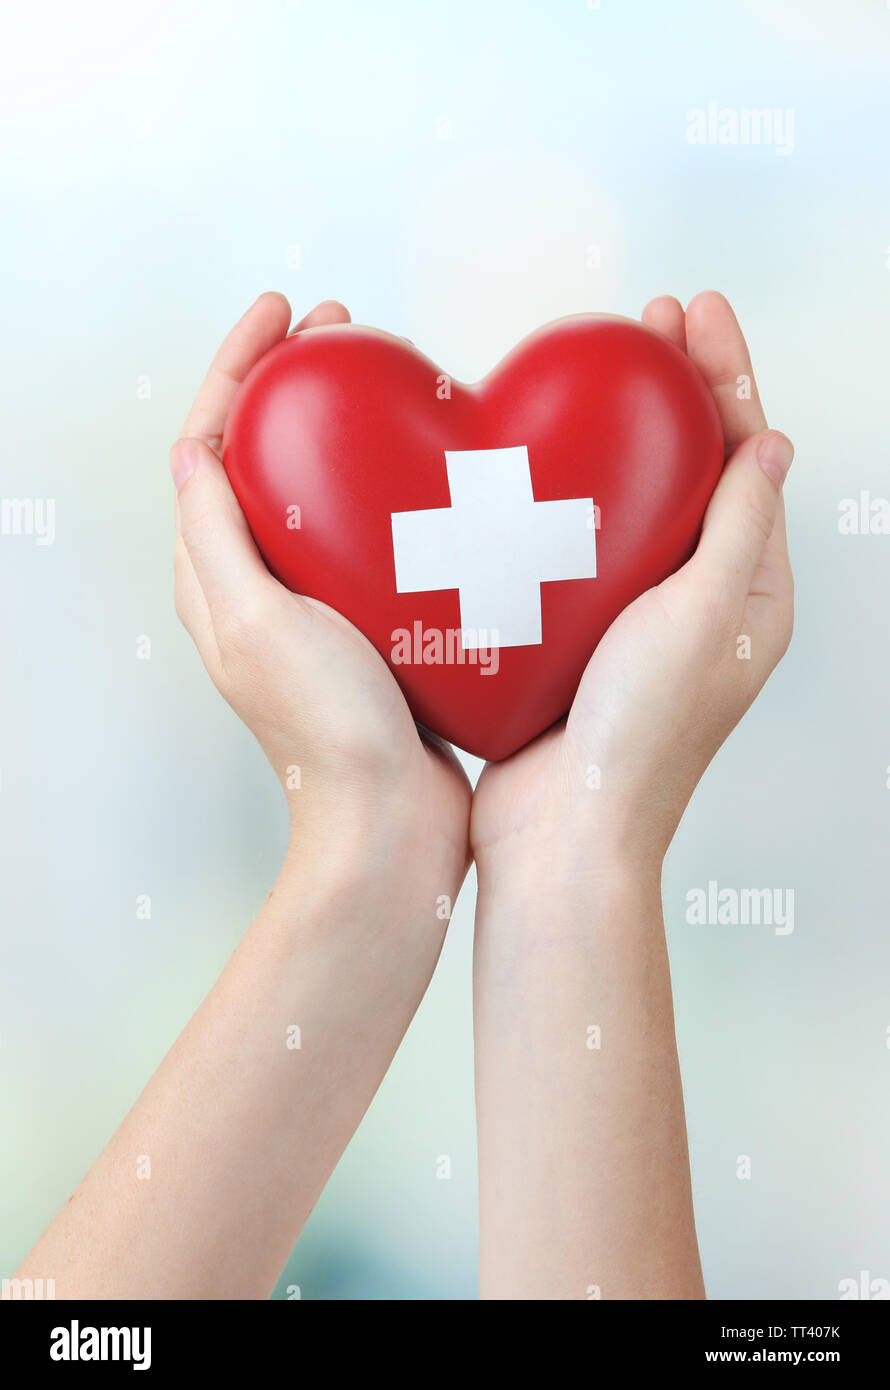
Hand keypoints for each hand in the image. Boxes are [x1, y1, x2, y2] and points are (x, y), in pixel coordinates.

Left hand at [171, 294, 470, 867]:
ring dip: (341, 422)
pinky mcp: (369, 620)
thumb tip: (192, 451)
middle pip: (262, 453)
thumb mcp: (255, 621)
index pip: (210, 444)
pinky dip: (388, 482)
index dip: (240, 366)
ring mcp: (316, 601)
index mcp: (218, 576)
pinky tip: (429, 466)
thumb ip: (217, 537)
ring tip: (382, 375)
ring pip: (318, 486)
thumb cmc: (326, 732)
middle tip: (338, 327)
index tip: (283, 312)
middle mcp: (259, 583)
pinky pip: (370, 530)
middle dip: (291, 379)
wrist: (390, 820)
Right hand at [471, 291, 793, 870]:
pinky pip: (577, 546)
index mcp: (749, 595)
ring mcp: (635, 617)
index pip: (748, 461)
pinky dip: (566, 494)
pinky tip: (536, 460)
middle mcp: (699, 601)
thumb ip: (738, 527)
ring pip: (632, 502)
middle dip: (676, 389)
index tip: (698, 311)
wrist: (563, 832)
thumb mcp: (708, 618)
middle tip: (650, 321)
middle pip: (694, 469)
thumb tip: (770, 443)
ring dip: (619, 434)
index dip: (727, 377)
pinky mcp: (576, 632)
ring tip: (597, 371)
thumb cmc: (641, 740)